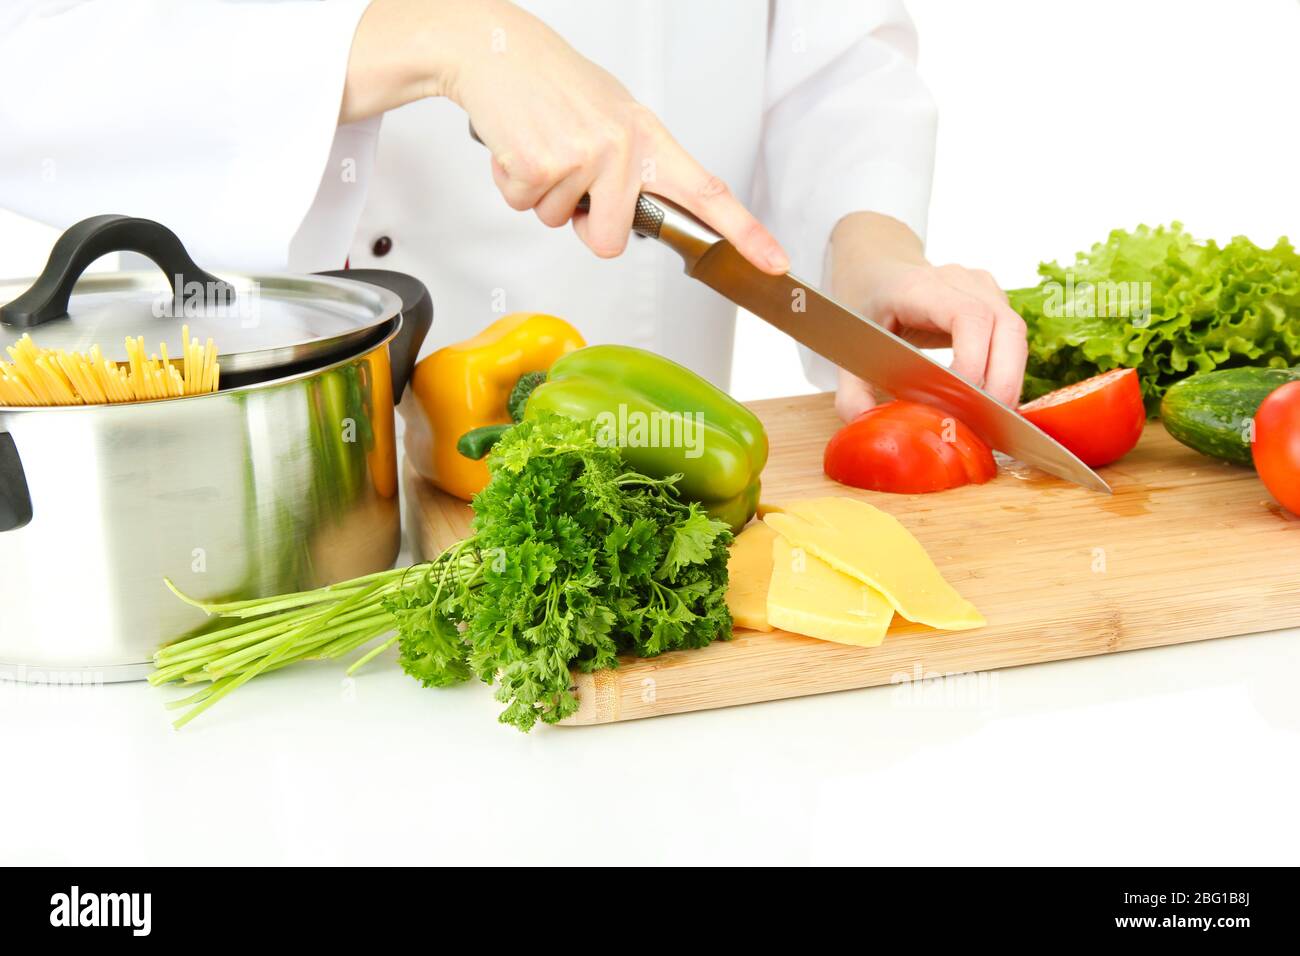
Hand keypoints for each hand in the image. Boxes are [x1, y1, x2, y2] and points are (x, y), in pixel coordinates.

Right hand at [344, 0, 788, 273]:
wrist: (497, 50)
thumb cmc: (554, 85)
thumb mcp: (612, 117)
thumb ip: (633, 166)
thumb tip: (634, 213)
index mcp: (648, 139)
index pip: (708, 193)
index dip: (746, 233)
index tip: (775, 263)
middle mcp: (623, 149)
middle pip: (609, 241)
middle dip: (580, 225)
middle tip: (567, 178)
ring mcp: (584, 158)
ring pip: (558, 223)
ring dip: (541, 194)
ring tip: (541, 145)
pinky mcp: (541, 165)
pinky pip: (524, 206)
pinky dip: (511, 184)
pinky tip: (517, 145)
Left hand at [829, 214, 1027, 421]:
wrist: (877, 270)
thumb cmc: (866, 305)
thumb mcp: (849, 346)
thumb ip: (851, 390)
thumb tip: (863, 424)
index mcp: (919, 287)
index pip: (967, 317)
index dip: (973, 360)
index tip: (961, 401)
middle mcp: (960, 281)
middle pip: (1005, 326)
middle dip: (1003, 380)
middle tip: (986, 422)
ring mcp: (983, 289)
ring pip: (1016, 334)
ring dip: (1010, 379)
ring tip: (991, 417)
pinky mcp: (995, 302)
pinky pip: (1013, 339)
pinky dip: (1008, 371)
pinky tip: (990, 399)